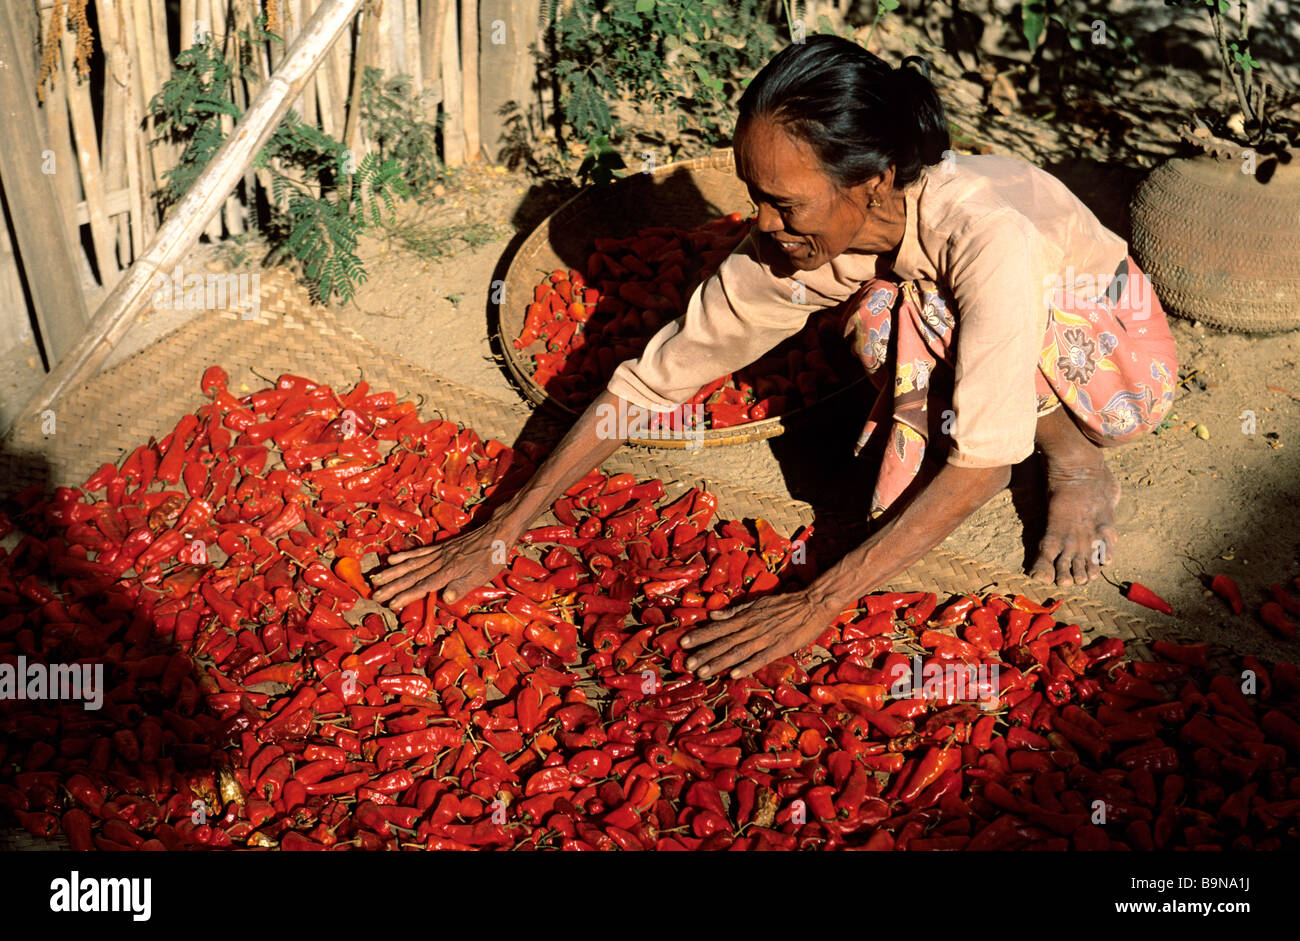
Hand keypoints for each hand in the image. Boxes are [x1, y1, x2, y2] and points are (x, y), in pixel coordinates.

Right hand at [369, 523, 508, 612]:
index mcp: (449, 571)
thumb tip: (444, 599)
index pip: (424, 585)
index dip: (407, 595)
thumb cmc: (491, 558)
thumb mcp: (482, 576)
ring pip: (411, 563)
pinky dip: (405, 556)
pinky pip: (419, 552)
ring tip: (376, 578)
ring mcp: (439, 553)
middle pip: (412, 575)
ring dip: (393, 572)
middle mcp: (440, 561)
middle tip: (374, 595)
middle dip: (392, 586)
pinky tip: (393, 559)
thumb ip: (462, 587)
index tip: (391, 603)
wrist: (496, 532)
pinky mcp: (441, 547)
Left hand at [680, 590, 831, 679]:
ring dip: (718, 662)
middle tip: (685, 665)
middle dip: (703, 653)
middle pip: (723, 642)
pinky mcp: (780, 646)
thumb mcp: (757, 603)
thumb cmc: (785, 603)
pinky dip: (747, 666)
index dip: (700, 636)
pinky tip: (734, 675)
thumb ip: (735, 611)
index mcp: (745, 617)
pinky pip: (761, 658)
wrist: (813, 603)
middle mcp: (751, 627)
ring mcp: (765, 637)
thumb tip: (713, 615)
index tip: (682, 643)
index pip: (718, 628)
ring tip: (702, 672)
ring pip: (737, 651)